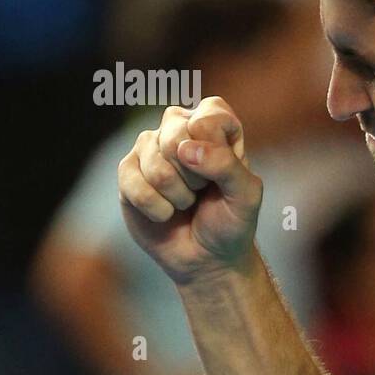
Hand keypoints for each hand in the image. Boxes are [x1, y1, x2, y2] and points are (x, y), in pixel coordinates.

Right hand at [117, 97, 262, 285]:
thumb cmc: (232, 221)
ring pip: (156, 166)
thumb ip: (226, 165)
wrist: (207, 258)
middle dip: (194, 177)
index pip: (208, 117)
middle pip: (175, 137)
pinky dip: (156, 208)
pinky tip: (165, 213)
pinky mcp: (127, 172)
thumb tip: (185, 149)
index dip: (216, 151)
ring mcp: (149, 148)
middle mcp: (179, 127)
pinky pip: (133, 184)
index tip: (224, 174)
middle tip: (203, 190)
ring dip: (177, 196)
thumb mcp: (246, 195)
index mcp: (214, 124)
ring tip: (187, 202)